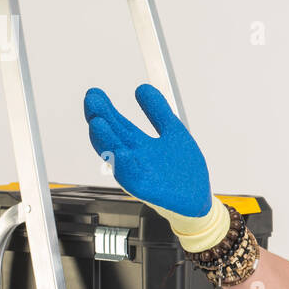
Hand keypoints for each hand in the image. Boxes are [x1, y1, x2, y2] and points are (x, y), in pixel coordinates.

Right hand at [83, 83, 229, 252]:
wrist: (197, 200)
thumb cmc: (183, 171)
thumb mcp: (172, 132)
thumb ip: (158, 112)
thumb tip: (142, 87)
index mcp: (138, 145)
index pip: (117, 124)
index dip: (105, 109)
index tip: (94, 93)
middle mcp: (133, 158)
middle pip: (112, 136)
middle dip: (101, 118)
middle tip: (91, 100)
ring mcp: (138, 173)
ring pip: (117, 156)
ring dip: (106, 140)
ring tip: (97, 122)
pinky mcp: (147, 189)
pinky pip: (134, 177)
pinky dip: (127, 165)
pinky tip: (122, 152)